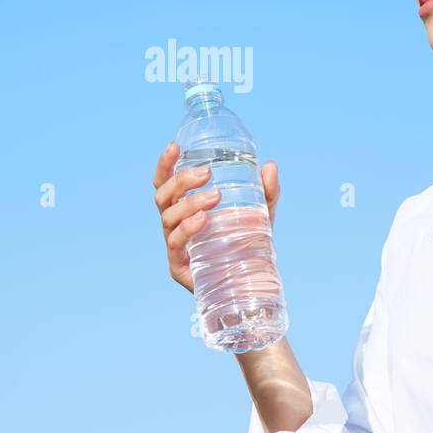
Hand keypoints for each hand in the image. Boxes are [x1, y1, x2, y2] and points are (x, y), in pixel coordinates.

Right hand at [153, 142, 279, 293]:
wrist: (249, 285)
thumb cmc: (247, 245)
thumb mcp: (261, 215)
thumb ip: (267, 191)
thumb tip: (270, 165)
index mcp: (184, 207)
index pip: (165, 182)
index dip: (165, 164)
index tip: (175, 146)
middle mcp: (174, 224)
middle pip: (163, 195)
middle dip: (181, 180)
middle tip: (206, 173)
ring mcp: (174, 244)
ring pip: (168, 216)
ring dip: (189, 202)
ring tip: (216, 196)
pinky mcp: (178, 265)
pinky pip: (175, 242)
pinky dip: (187, 228)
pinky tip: (203, 219)